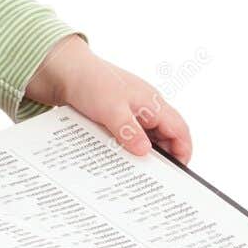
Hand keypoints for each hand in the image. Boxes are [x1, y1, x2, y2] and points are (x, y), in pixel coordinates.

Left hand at [25, 34, 193, 163]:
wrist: (64, 70)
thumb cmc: (90, 81)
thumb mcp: (111, 109)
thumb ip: (129, 131)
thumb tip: (145, 152)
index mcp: (153, 102)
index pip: (179, 129)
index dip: (183, 151)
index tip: (178, 172)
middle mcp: (147, 107)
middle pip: (166, 136)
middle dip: (163, 156)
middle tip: (152, 177)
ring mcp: (132, 111)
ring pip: (147, 137)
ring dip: (143, 152)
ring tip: (134, 170)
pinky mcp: (118, 115)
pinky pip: (131, 135)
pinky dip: (128, 146)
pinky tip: (119, 158)